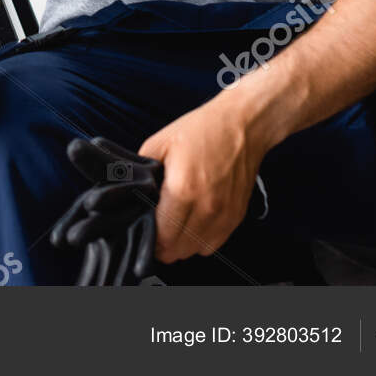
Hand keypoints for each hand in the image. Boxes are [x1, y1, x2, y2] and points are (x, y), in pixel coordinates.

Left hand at [138, 99, 268, 262]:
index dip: (147, 237)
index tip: (142, 228)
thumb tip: (131, 193)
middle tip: (154, 228)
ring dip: (181, 245)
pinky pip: (214, 244)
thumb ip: (141, 172)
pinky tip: (192, 225)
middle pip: (178, 250)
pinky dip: (200, 241)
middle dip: (161, 244)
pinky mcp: (237, 216)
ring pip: (196, 251)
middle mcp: (207, 208)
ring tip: (172, 227)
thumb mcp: (159, 143)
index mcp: (183, 190)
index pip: (162, 237)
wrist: (243, 124)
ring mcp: (225, 215)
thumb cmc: (202, 130)